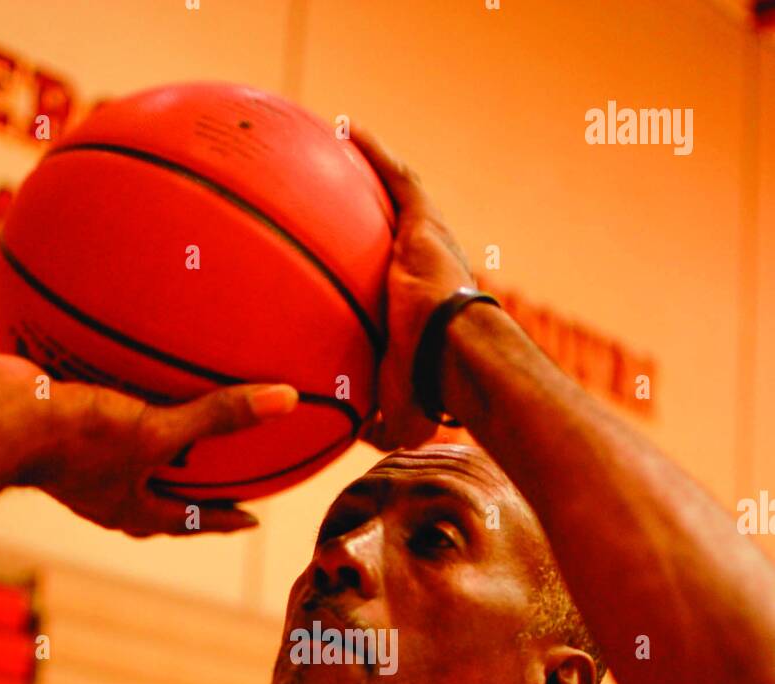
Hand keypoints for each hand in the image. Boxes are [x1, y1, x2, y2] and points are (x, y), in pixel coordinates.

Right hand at [0, 355, 298, 535]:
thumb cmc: (76, 442)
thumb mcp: (158, 432)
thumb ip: (220, 417)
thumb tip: (286, 400)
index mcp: (131, 509)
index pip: (191, 521)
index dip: (223, 520)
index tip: (251, 519)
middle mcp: (106, 490)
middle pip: (160, 493)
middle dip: (191, 485)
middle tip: (224, 473)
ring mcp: (80, 458)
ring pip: (128, 450)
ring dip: (154, 436)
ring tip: (181, 414)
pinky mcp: (59, 422)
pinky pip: (99, 408)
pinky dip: (119, 392)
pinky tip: (129, 362)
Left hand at [350, 125, 476, 452]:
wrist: (453, 358)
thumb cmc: (433, 390)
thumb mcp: (401, 414)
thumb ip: (379, 421)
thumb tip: (358, 437)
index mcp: (421, 313)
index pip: (399, 291)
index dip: (383, 280)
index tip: (362, 277)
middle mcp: (430, 271)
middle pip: (399, 236)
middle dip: (382, 221)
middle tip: (349, 205)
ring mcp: (430, 245)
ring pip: (402, 201)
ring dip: (379, 175)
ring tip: (346, 148)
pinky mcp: (426, 226)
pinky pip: (397, 180)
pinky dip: (375, 155)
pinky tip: (347, 130)